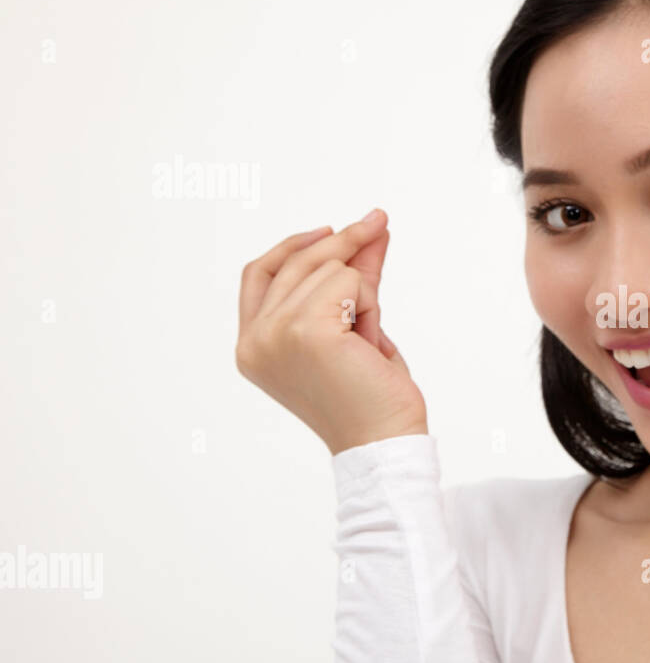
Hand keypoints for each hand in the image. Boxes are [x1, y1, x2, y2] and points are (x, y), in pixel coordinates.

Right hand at [235, 209, 427, 454]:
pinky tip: (371, 342)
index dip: (294, 247)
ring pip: (330, 269)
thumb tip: (371, 229)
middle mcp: (255, 340)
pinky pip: (350, 282)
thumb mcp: (355, 326)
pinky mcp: (307, 330)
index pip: (259, 274)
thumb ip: (354, 279)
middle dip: (344, 241)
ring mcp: (277, 333)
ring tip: (368, 342)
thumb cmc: (372, 396)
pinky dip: (371, 305)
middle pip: (296, 261)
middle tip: (380, 221)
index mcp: (252, 346)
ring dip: (365, 295)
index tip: (331, 230)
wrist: (384, 441)